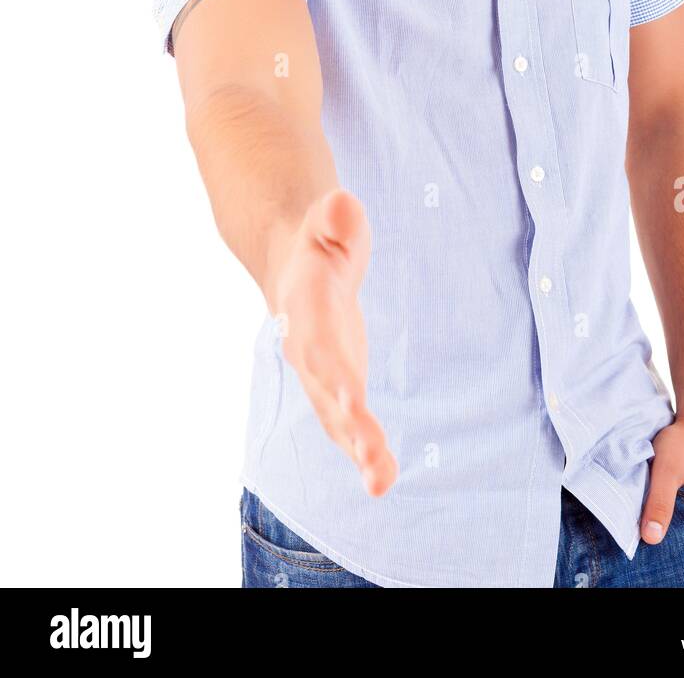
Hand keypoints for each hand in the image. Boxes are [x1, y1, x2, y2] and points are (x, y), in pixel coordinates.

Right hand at [264, 187, 398, 496]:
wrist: (296, 267)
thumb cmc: (322, 241)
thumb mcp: (329, 220)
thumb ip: (336, 217)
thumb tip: (342, 207)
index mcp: (307, 311)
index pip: (321, 345)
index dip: (335, 373)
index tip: (356, 400)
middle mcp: (309, 351)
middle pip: (328, 393)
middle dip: (350, 426)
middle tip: (375, 460)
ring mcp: (323, 374)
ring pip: (337, 419)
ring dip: (359, 450)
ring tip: (382, 482)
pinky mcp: (339, 387)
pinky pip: (349, 424)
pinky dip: (363, 450)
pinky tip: (383, 478)